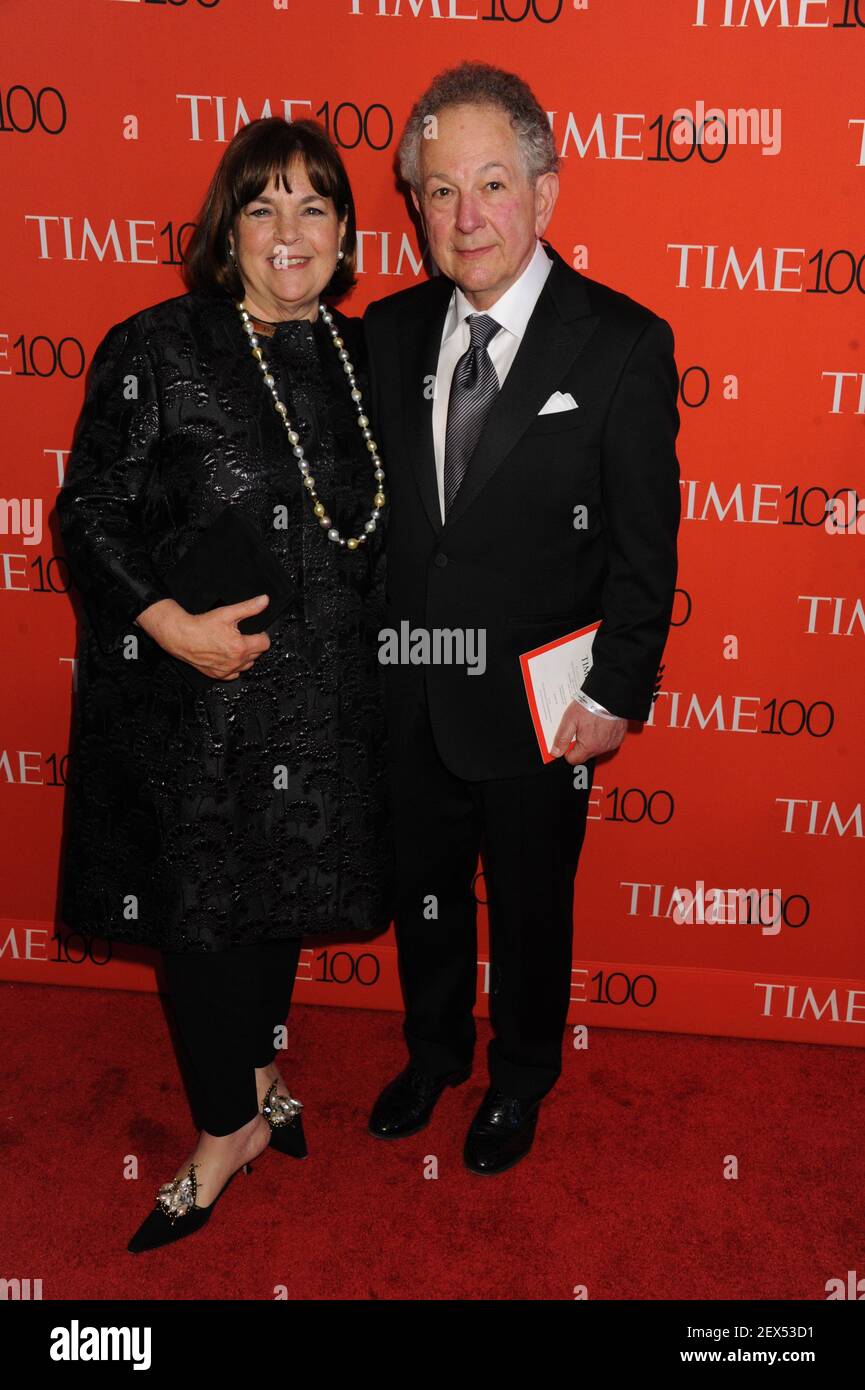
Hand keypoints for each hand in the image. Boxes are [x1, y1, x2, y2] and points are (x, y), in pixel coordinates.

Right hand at [134, 594, 271, 680]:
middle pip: (257, 654)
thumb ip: (249, 607)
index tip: (256, 632)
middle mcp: (235, 661)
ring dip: (245, 656)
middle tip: (241, 636)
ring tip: (234, 645)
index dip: (261, 635)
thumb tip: (264, 601)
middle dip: (252, 644)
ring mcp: (227, 670)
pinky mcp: (219, 675)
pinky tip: (227, 656)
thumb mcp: (227, 613)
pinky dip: (234, 666)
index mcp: (240, 646)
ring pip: (247, 665)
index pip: (265, 643)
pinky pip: (235, 674)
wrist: (182, 637)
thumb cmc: (201, 626)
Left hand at [550, 699, 626, 764]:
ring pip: (596, 748)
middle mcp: (601, 748)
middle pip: (584, 754)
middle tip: (578, 728)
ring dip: (591, 740)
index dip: (567, 751)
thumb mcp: (570, 720)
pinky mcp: (618, 738)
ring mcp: (611, 744)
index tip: (566, 741)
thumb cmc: (591, 706)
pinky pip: (607, 742)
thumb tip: (556, 752)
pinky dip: (602, 736)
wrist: (610, 696)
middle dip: (579, 744)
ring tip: (590, 724)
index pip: (573, 760)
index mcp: (588, 747)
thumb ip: (561, 739)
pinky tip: (599, 725)